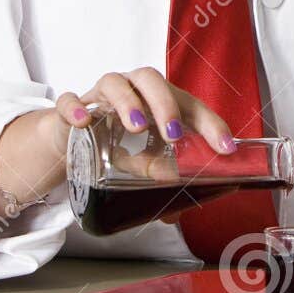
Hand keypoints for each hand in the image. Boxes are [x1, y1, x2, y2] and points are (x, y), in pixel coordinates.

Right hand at [0, 68, 233, 222]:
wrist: (70, 138)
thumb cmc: (116, 142)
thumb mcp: (141, 162)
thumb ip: (158, 178)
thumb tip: (176, 212)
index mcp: (158, 99)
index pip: (189, 104)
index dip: (209, 124)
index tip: (225, 148)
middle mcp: (132, 90)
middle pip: (151, 80)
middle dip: (165, 105)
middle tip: (173, 135)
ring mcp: (100, 95)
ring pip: (114, 82)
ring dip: (127, 101)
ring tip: (136, 126)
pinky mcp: (70, 108)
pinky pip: (68, 101)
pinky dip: (75, 108)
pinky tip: (83, 122)